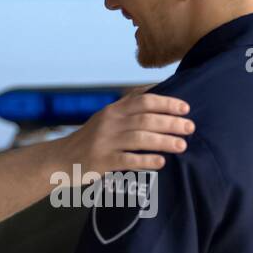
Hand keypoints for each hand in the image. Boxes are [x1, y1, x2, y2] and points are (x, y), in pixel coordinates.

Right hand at [62, 92, 193, 175]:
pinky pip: (127, 160)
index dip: (167, 103)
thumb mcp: (107, 117)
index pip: (144, 100)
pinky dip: (146, 161)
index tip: (185, 108)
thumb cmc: (92, 138)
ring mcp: (105, 142)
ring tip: (182, 145)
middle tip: (190, 128)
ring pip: (139, 138)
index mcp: (114, 110)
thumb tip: (156, 89)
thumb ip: (129, 105)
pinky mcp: (102, 161)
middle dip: (171, 122)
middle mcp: (110, 123)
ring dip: (164, 141)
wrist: (62, 159)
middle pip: (145, 119)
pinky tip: (161, 163)